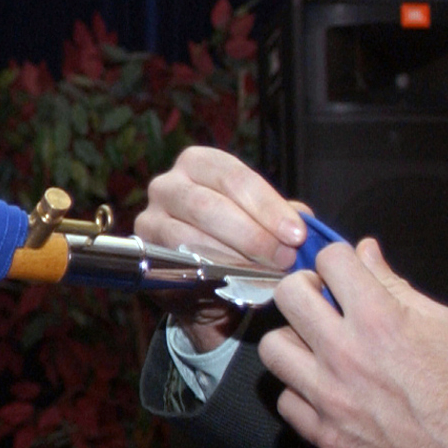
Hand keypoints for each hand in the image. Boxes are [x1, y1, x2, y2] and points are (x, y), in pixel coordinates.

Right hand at [137, 146, 308, 349]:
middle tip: (285, 257)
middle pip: (211, 205)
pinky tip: (239, 281)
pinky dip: (211, 272)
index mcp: (198, 163)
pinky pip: (178, 262)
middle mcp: (168, 184)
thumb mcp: (260, 221)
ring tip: (266, 272)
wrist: (202, 285)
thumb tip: (303, 219)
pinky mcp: (145, 252)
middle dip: (253, 234)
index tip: (296, 234)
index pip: (234, 177)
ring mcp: (151, 217)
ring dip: (234, 257)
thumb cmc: (234, 242)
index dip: (267, 206)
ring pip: (192, 236)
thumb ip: (280, 215)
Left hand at [259, 237, 447, 447]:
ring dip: (293, 340)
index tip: (344, 272)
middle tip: (322, 301)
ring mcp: (330, 396)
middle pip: (287, 295)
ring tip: (316, 346)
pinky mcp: (326, 434)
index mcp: (378, 318)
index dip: (339, 259)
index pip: (330, 259)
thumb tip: (366, 251)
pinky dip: (300, 391)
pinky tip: (323, 388)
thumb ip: (395, 285)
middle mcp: (344, 353)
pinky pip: (285, 399)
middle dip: (304, 288)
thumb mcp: (444, 321)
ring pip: (274, 347)